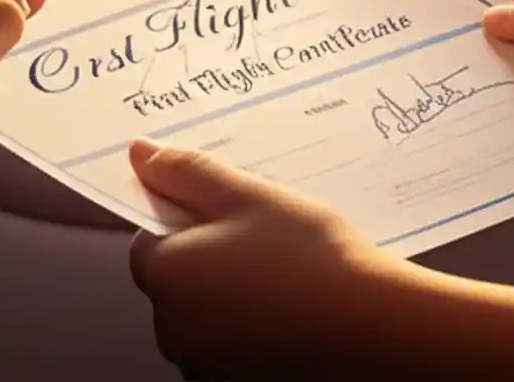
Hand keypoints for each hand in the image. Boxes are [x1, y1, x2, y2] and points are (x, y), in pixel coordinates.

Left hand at [128, 139, 391, 379]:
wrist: (375, 330)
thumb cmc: (312, 259)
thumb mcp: (248, 196)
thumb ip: (187, 172)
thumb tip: (139, 153)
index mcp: (165, 275)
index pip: (149, 239)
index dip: (189, 221)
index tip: (235, 216)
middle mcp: (171, 328)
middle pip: (176, 280)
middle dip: (211, 260)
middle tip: (266, 243)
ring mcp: (202, 364)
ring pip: (205, 315)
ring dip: (232, 297)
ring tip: (288, 280)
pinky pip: (230, 345)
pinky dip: (252, 329)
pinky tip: (292, 313)